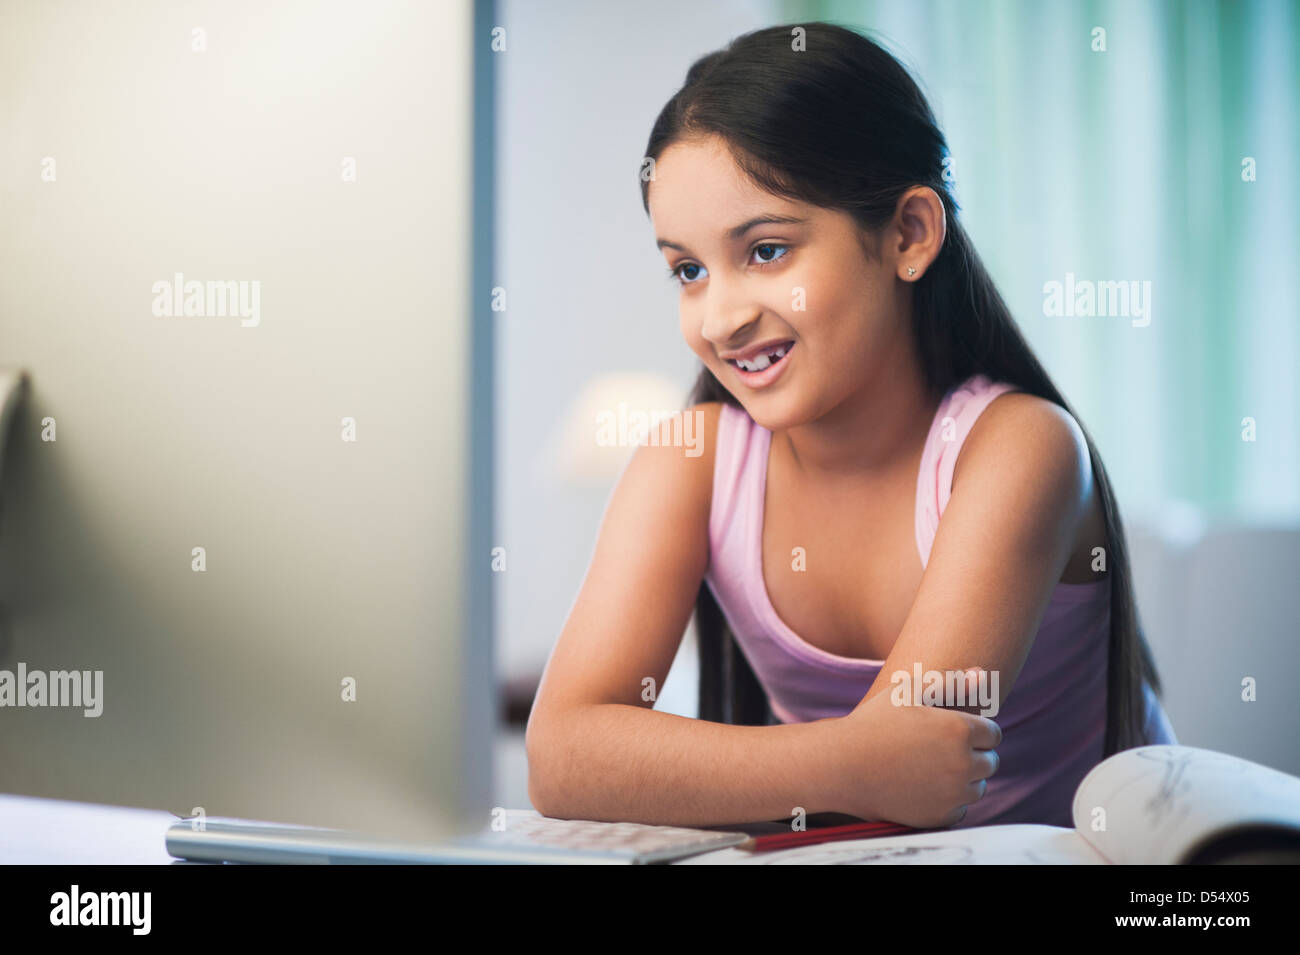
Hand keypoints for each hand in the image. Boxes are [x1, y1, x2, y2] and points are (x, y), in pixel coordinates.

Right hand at [826, 667, 1001, 827]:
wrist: (842, 766)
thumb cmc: (874, 722)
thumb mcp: (909, 691)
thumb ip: (950, 682)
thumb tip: (984, 676)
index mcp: (959, 730)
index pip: (993, 734)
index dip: (973, 730)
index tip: (948, 729)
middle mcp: (963, 764)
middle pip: (990, 761)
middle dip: (972, 754)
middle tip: (937, 748)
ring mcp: (953, 794)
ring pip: (977, 787)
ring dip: (963, 778)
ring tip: (929, 766)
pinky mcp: (941, 816)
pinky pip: (961, 808)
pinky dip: (949, 800)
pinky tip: (924, 786)